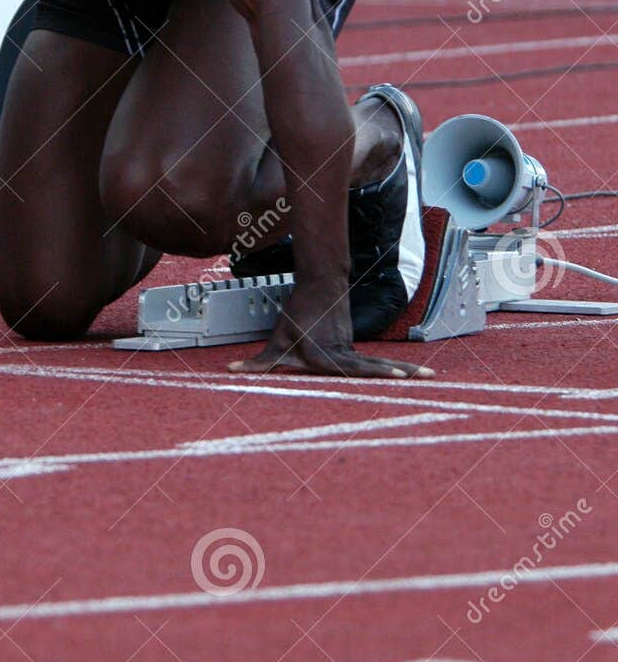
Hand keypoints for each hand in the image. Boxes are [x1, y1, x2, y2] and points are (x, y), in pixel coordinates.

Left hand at [229, 282, 432, 379]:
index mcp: (325, 354)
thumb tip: (231, 372)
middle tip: (429, 378)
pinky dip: (391, 370)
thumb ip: (259, 362)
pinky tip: (410, 375)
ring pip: (378, 364)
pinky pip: (372, 362)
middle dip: (400, 374)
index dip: (371, 374)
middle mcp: (342, 352)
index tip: (395, 377)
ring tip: (430, 377)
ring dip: (403, 372)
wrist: (320, 283)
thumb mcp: (276, 339)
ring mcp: (352, 348)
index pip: (348, 370)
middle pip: (374, 368)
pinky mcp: (355, 346)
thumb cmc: (297, 314)